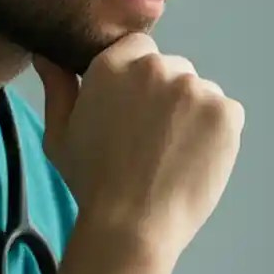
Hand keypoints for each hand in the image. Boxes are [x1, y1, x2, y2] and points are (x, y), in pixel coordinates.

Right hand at [34, 34, 244, 261]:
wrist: (132, 226)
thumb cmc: (92, 184)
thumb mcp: (60, 135)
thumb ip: (58, 88)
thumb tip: (47, 55)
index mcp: (113, 64)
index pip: (139, 48)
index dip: (139, 80)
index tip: (135, 111)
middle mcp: (155, 67)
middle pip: (172, 69)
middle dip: (166, 97)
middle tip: (152, 141)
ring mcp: (194, 89)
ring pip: (200, 92)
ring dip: (193, 114)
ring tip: (172, 155)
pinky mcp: (225, 112)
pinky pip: (227, 113)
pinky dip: (217, 133)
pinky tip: (194, 160)